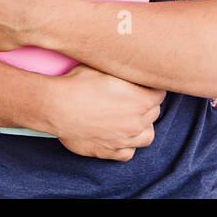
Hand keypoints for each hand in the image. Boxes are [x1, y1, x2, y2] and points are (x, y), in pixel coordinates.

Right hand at [45, 64, 165, 161]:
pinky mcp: (109, 151)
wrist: (56, 107)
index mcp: (141, 99)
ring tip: (130, 118)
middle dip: (146, 104)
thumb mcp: (104, 67)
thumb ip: (124, 70)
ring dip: (142, 126)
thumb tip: (132, 62)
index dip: (151, 86)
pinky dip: (126, 145)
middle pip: (154, 113)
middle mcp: (137, 122)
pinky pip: (128, 153)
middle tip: (131, 97)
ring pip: (147, 136)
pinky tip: (118, 135)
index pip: (160, 93)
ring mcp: (124, 140)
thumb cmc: (79, 83)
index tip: (143, 83)